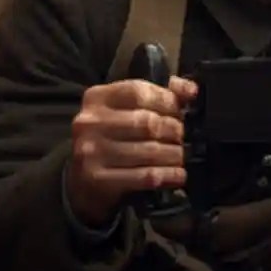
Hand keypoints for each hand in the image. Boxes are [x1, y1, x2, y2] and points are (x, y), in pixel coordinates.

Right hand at [65, 76, 196, 227]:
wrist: (79, 181)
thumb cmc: (111, 138)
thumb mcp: (126, 110)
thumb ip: (158, 95)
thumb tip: (191, 90)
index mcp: (97, 98)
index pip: (138, 92)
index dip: (167, 100)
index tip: (182, 110)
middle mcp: (90, 122)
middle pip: (146, 122)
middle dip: (174, 130)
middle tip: (185, 136)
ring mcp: (91, 152)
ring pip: (149, 150)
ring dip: (175, 155)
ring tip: (184, 156)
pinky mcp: (99, 179)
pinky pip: (145, 176)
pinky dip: (168, 175)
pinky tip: (178, 175)